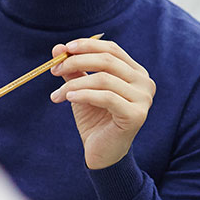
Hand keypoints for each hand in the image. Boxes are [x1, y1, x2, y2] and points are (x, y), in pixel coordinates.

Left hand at [50, 36, 155, 169]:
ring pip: (104, 79)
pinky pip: (106, 97)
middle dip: (77, 62)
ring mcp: (143, 99)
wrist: (102, 154)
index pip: (112, 49)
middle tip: (54, 70)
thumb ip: (74, 69)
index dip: (87, 46)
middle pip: (108, 60)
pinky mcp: (136, 115)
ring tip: (57, 94)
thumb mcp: (82, 89)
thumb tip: (58, 48)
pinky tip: (67, 98)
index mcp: (136, 73)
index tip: (63, 50)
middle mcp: (144, 83)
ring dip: (74, 83)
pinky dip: (84, 95)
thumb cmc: (95, 120)